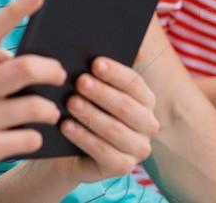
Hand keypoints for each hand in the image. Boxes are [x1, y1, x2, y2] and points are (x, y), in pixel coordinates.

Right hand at [0, 0, 66, 194]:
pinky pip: (30, 137)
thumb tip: (34, 58)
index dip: (16, 10)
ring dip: (51, 110)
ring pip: (35, 106)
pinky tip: (32, 138)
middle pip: (25, 68)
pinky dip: (37, 137)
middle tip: (61, 74)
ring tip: (51, 113)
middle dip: (53, 70)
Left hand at [49, 57, 159, 183]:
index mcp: (146, 100)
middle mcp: (149, 124)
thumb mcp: (93, 88)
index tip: (95, 62)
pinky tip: (66, 126)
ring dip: (91, 114)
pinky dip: (84, 138)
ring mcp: (139, 148)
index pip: (135, 83)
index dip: (115, 73)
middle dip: (102, 93)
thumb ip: (102, 70)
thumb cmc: (85, 109)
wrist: (69, 149)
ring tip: (70, 102)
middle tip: (80, 81)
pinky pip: (104, 152)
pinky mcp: (124, 167)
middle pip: (126, 106)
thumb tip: (115, 48)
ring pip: (115, 129)